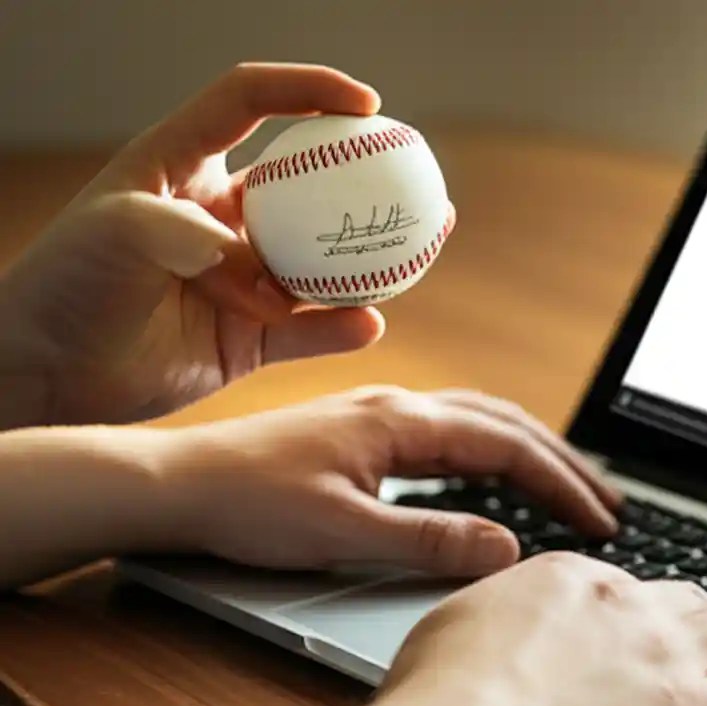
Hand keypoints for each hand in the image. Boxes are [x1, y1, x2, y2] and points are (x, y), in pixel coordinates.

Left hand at [0, 63, 454, 428]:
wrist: (46, 376)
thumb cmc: (65, 286)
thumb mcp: (112, 231)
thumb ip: (181, 228)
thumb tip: (250, 259)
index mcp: (182, 167)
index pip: (251, 104)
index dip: (308, 91)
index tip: (365, 106)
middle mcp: (220, 216)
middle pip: (308, 183)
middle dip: (365, 173)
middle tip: (414, 175)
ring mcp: (241, 278)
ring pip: (322, 260)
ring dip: (373, 253)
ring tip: (423, 243)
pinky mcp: (250, 337)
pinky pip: (309, 330)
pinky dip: (341, 327)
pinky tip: (368, 322)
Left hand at [160, 386, 619, 574]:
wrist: (180, 483)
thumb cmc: (248, 502)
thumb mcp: (343, 532)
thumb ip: (429, 540)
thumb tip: (506, 545)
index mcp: (402, 420)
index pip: (507, 446)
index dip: (561, 483)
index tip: (599, 520)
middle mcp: (401, 406)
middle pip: (507, 424)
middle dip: (564, 462)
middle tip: (608, 502)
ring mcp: (385, 414)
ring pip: (483, 422)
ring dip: (534, 452)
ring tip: (571, 486)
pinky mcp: (368, 431)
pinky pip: (453, 431)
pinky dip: (495, 451)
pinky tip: (497, 474)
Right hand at [363, 553, 706, 705]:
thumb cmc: (445, 692)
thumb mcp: (458, 622)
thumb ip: (505, 611)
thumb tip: (514, 618)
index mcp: (576, 582)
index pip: (629, 588)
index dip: (643, 611)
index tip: (644, 626)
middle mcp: (634, 611)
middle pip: (693, 603)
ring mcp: (672, 661)